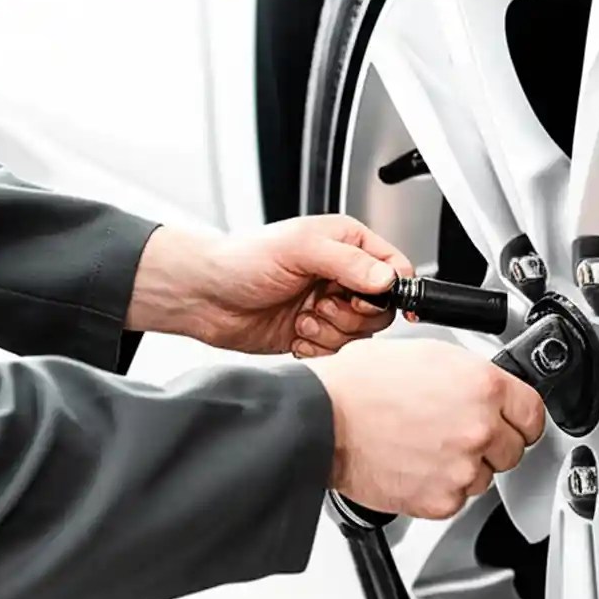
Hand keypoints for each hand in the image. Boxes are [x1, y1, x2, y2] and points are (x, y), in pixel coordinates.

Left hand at [126, 217, 412, 354]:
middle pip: (381, 309)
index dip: (389, 289)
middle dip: (352, 316)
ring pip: (361, 335)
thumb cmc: (241, 260)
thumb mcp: (299, 248)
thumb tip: (387, 278)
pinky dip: (318, 349)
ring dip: (331, 333)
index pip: (394, 268)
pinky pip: (337, 353)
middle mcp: (342, 276)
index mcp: (347, 245)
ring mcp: (328, 307)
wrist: (204, 296)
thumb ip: (348, 262)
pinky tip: (295, 335)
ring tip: (302, 318)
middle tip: (321, 305)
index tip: (363, 299)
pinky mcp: (314, 334)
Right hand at [307, 339, 546, 519]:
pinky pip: (456, 499)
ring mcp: (462, 468)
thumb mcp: (428, 355)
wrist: (323, 419)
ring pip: (485, 477)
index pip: (533, 413)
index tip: (512, 422)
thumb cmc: (361, 384)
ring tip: (426, 447)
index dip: (519, 418)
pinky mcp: (440, 500)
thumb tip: (486, 389)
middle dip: (491, 443)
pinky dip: (439, 489)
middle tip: (456, 433)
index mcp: (483, 386)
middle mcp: (479, 428)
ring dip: (464, 467)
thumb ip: (469, 376)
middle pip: (514, 449)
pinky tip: (415, 466)